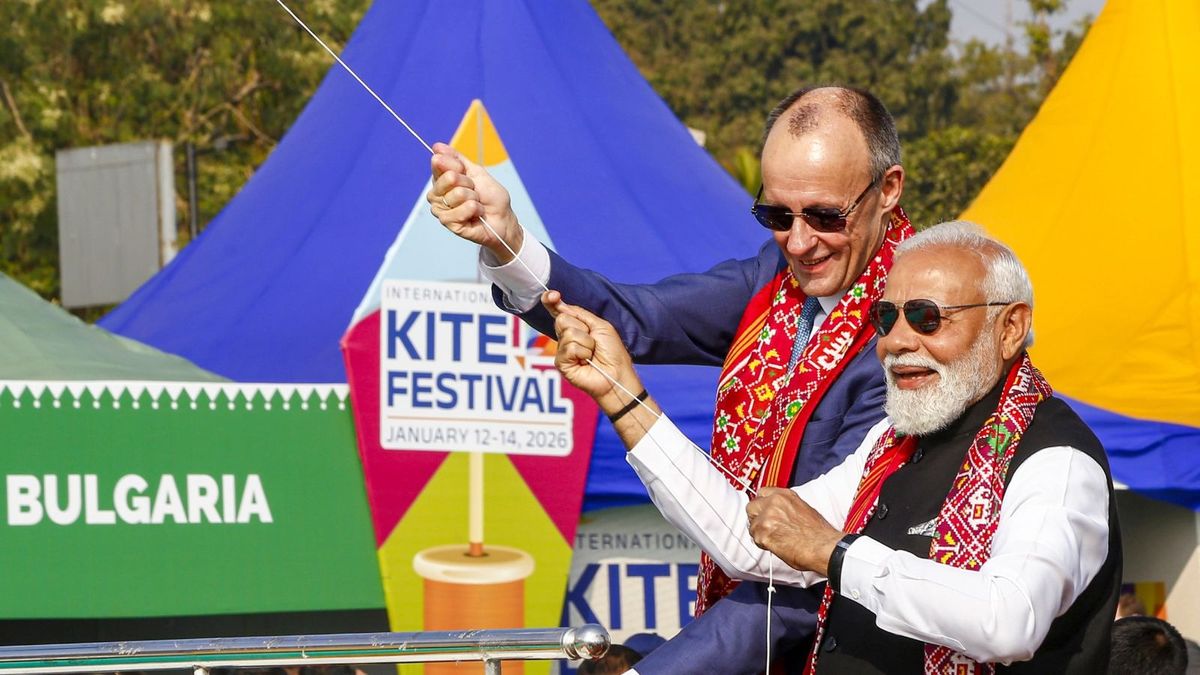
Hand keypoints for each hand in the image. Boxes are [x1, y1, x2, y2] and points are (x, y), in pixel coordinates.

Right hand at [427, 142, 521, 261]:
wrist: (503, 217)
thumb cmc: (490, 196)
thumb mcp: (475, 171)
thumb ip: (456, 159)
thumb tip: (436, 146)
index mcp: (441, 179)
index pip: (439, 163)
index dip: (458, 166)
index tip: (467, 172)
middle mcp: (437, 194)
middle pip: (449, 177)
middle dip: (468, 183)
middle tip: (475, 192)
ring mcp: (440, 209)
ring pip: (456, 194)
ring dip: (473, 198)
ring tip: (476, 204)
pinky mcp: (447, 223)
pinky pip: (459, 211)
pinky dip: (474, 210)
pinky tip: (476, 214)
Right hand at [545, 290, 642, 412]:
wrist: (617, 374)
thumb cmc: (612, 352)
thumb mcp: (600, 326)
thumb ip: (580, 314)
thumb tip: (560, 304)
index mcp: (576, 327)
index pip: (558, 311)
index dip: (551, 301)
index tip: (551, 296)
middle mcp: (566, 337)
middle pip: (562, 319)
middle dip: (581, 328)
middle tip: (593, 342)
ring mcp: (563, 350)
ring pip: (568, 333)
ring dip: (586, 342)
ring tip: (592, 354)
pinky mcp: (561, 363)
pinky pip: (569, 347)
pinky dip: (583, 352)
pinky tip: (586, 361)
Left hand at [746, 487, 843, 574]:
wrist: (824, 546)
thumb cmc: (819, 533)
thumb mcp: (804, 509)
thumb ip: (787, 507)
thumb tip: (780, 514)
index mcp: (784, 495)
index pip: (762, 493)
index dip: (762, 505)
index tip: (764, 512)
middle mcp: (774, 502)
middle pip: (752, 507)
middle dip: (756, 518)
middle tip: (765, 527)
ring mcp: (767, 517)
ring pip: (752, 525)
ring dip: (760, 533)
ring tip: (774, 539)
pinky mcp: (763, 533)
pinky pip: (755, 538)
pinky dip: (763, 544)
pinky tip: (775, 546)